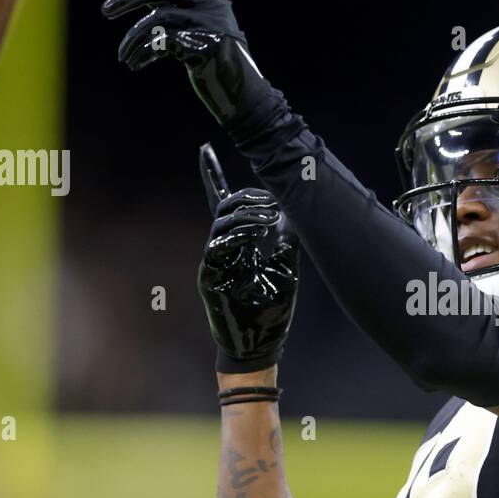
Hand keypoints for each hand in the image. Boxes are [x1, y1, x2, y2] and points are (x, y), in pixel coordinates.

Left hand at [100, 0, 282, 132]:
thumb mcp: (184, 22)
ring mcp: (213, 25)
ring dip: (133, 40)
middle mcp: (213, 5)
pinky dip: (145, 54)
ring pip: (159, 21)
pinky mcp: (208, 47)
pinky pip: (164, 43)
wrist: (237, 94)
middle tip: (106, 10)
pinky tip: (136, 65)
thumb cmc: (209, 57)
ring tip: (123, 57)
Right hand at [196, 143, 299, 371]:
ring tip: (268, 218)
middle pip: (224, 207)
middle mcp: (222, 250)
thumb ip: (286, 241)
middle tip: (272, 205)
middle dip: (247, 198)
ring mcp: (213, 263)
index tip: (204, 150)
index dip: (210, 176)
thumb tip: (293, 213)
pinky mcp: (209, 278)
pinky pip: (216, 247)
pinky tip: (254, 235)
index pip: (223, 204)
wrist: (260, 347)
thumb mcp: (286, 270)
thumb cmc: (272, 314)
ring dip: (246, 215)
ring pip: (221, 223)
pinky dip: (236, 236)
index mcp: (237, 245)